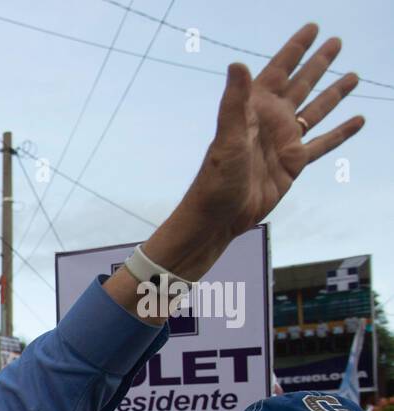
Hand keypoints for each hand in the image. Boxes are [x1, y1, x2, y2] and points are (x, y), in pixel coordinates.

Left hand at [157, 24, 362, 275]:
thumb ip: (235, 101)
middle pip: (302, 84)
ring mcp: (285, 142)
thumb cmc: (217, 178)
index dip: (295, 49)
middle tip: (337, 41)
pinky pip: (324, 143)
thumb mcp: (227, 137)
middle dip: (318, 63)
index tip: (312, 28)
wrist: (219, 216)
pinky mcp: (294, 164)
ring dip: (334, 93)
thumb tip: (238, 64)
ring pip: (316, 110)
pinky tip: (358, 120)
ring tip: (353, 76)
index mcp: (255, 109)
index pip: (279, 70)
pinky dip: (341, 132)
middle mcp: (272, 121)